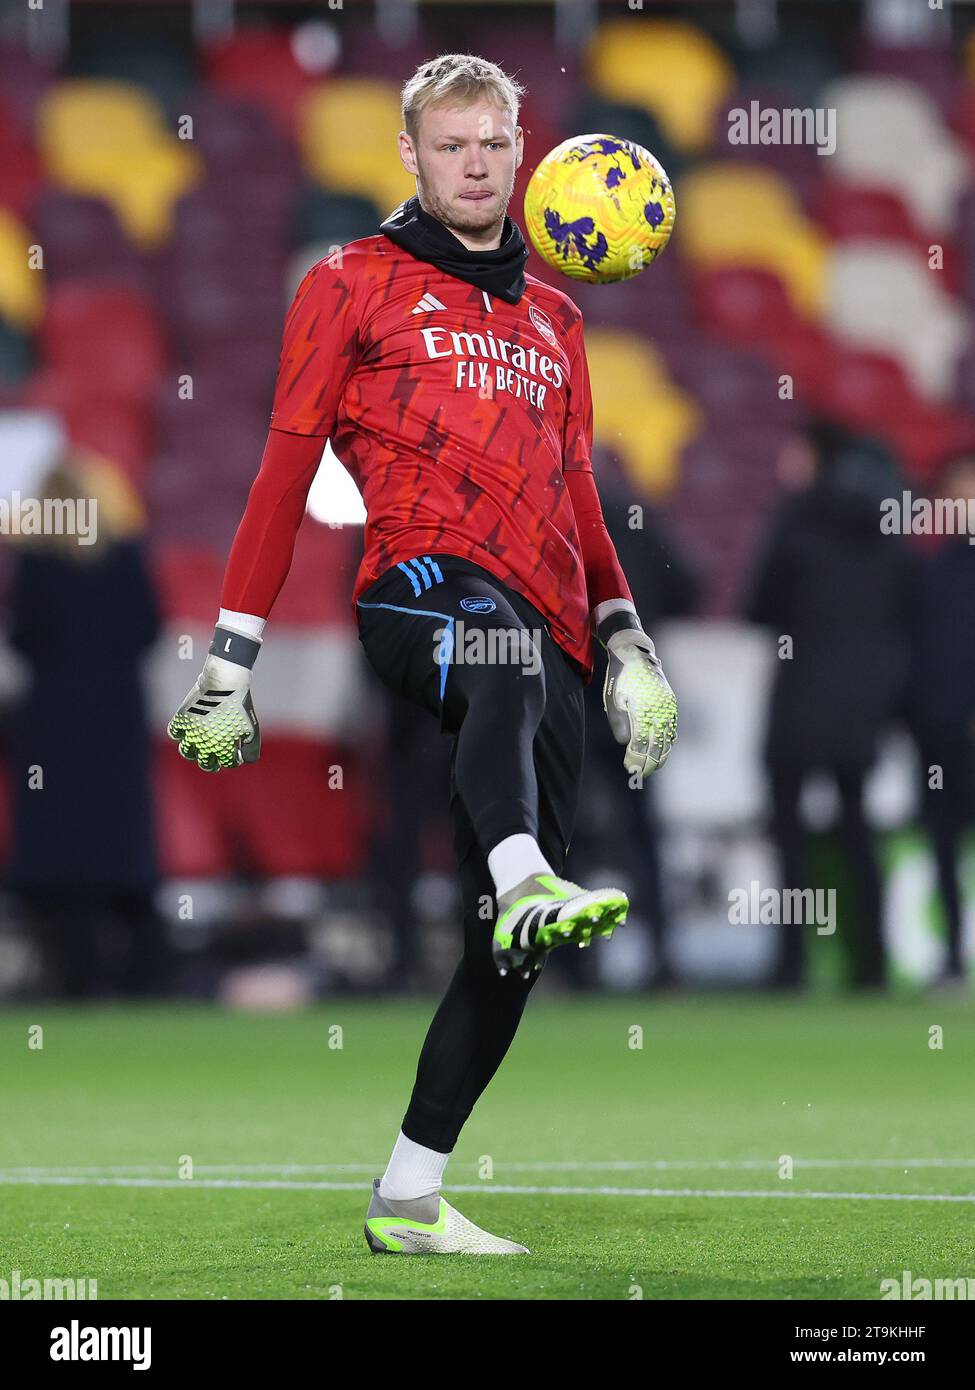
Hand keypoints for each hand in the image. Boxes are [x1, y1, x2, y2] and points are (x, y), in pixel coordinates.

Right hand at [167, 653, 260, 771]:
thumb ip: (251, 749)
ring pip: (186, 752)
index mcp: (223, 747)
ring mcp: (191, 732)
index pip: (227, 762)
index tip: (236, 756)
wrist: (224, 683)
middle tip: (215, 762)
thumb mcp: (252, 729)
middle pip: (205, 764)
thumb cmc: (240, 705)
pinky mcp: (182, 719)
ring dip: (193, 753)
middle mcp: (205, 743)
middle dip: (212, 764)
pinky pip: (174, 732)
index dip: (233, 761)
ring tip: (199, 749)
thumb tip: (243, 760)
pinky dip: (178, 734)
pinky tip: (187, 732)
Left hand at [602, 628, 677, 777]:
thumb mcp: (613, 700)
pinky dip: (667, 742)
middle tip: (639, 774)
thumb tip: (626, 743)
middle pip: (658, 746)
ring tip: (651, 767)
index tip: (628, 767)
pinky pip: (672, 728)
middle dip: (648, 762)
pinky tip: (661, 750)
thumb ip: (619, 723)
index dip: (636, 758)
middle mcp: (660, 711)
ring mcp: (668, 708)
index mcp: (645, 711)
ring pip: (668, 739)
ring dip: (660, 755)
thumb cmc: (620, 677)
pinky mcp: (671, 704)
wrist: (635, 654)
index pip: (642, 744)